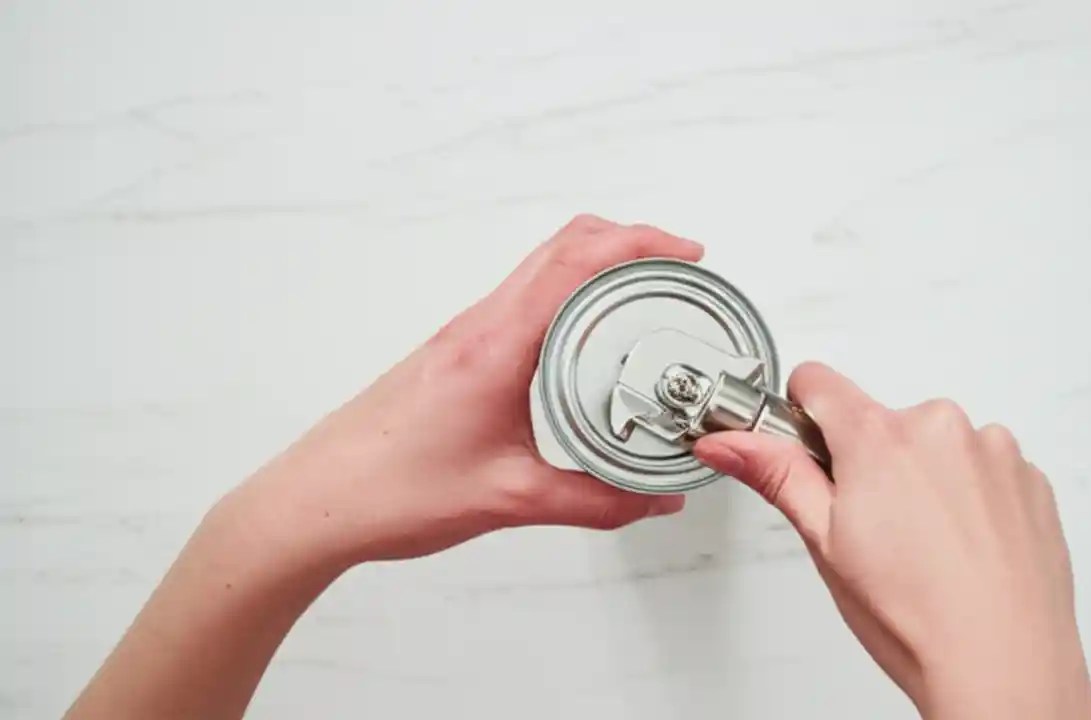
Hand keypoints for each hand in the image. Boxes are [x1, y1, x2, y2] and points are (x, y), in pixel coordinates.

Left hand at [235, 214, 698, 567]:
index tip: (684, 254)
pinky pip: (523, 302)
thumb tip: (654, 500)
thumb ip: (596, 502)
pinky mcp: (458, 354)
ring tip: (643, 296)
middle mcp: (480, 326)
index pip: (576, 260)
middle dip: (627, 241)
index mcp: (496, 344)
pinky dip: (567, 297)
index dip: (639, 243)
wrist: (318, 500)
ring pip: (540, 269)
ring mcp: (466, 335)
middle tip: (676, 266)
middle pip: (562, 245)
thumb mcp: (511, 499)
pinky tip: (587, 339)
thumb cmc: (391, 488)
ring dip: (595, 266)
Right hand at [693, 363, 1090, 719]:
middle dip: (868, 462)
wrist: (1003, 665)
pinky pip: (983, 467)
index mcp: (879, 437)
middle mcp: (941, 427)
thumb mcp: (824, 543)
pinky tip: (961, 546)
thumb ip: (775, 474)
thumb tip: (728, 443)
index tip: (805, 448)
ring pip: (934, 445)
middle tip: (872, 527)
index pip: (817, 381)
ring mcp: (993, 450)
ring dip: (924, 478)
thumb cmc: (916, 617)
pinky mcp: (1029, 476)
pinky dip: (970, 497)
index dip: (801, 414)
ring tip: (924, 545)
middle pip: (880, 421)